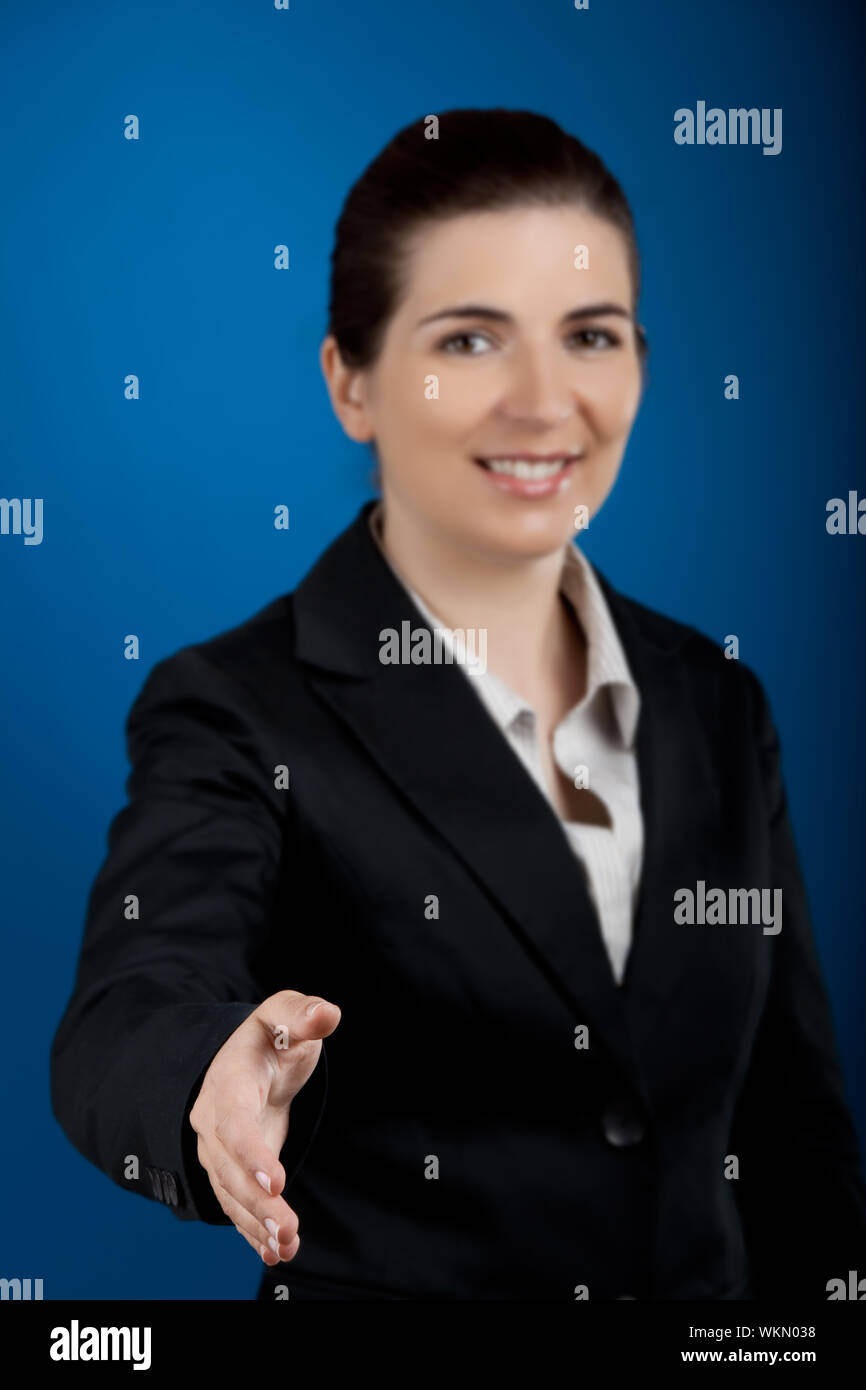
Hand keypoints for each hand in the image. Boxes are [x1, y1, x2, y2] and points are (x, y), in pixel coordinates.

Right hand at [189, 989, 340, 1264]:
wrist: (246, 1061)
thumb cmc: (270, 1037)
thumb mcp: (284, 1014)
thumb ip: (302, 1014)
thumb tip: (327, 1014)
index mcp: (227, 1084)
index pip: (232, 1123)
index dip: (250, 1153)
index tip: (276, 1181)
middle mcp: (214, 1123)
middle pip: (228, 1169)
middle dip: (255, 1202)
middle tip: (286, 1228)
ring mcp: (219, 1153)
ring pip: (231, 1194)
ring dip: (256, 1225)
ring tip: (285, 1247)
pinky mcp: (233, 1173)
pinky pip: (238, 1207)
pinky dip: (254, 1233)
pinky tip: (277, 1254)